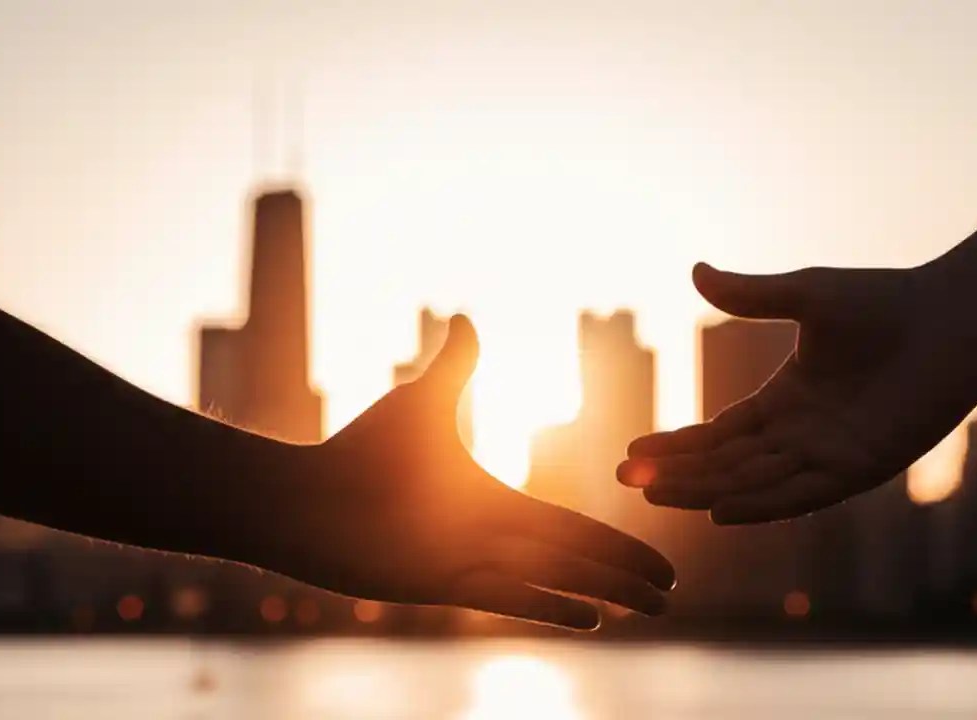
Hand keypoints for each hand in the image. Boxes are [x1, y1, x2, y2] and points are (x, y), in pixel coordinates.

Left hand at [253, 316, 673, 629]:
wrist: (303, 497)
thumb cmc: (359, 454)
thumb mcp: (421, 404)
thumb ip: (456, 367)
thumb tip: (467, 314)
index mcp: (497, 504)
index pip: (575, 530)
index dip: (619, 544)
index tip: (656, 560)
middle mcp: (493, 540)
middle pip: (578, 561)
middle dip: (628, 577)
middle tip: (674, 596)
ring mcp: (471, 565)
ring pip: (558, 583)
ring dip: (607, 595)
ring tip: (653, 612)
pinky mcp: (444, 585)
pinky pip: (513, 601)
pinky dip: (555, 608)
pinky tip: (594, 620)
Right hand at [618, 262, 976, 524]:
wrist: (952, 321)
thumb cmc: (886, 303)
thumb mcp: (805, 296)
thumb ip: (749, 295)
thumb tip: (696, 269)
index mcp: (788, 400)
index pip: (721, 433)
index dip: (677, 445)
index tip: (633, 450)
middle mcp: (803, 434)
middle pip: (727, 463)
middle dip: (677, 473)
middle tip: (626, 479)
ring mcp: (829, 455)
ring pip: (753, 481)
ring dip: (704, 490)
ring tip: (656, 496)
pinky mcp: (859, 468)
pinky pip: (799, 495)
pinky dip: (759, 505)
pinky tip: (719, 512)